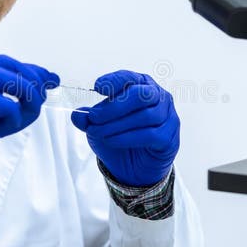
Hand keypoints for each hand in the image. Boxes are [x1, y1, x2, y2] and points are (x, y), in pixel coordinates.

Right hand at [0, 55, 58, 191]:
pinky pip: (5, 103)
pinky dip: (15, 114)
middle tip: (46, 90)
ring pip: (8, 76)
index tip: (46, 78)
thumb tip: (35, 101)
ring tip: (32, 109)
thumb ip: (3, 109)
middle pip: (5, 63)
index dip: (26, 69)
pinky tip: (8, 126)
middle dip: (31, 75)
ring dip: (28, 91)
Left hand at [70, 70, 178, 186]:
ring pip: (145, 116)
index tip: (97, 86)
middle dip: (114, 106)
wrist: (133, 169)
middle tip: (94, 117)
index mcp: (141, 85)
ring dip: (117, 125)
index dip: (114, 81)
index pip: (130, 77)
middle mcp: (158, 97)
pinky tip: (112, 141)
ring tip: (98, 133)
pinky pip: (150, 135)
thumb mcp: (98, 128)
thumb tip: (77, 115)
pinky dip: (127, 138)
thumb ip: (88, 120)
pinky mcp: (169, 137)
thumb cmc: (119, 139)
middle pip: (142, 94)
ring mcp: (168, 117)